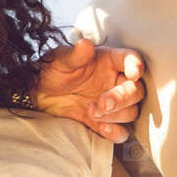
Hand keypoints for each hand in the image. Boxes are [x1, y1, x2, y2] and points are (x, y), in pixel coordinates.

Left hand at [32, 38, 146, 141]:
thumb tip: (85, 44)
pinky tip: (102, 128)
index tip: (133, 74)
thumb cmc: (53, 70)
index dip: (136, 65)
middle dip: (122, 98)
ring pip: (131, 111)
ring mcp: (113, 103)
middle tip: (103, 103)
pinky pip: (122, 130)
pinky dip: (116, 132)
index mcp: (109, 61)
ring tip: (92, 113)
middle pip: (136, 90)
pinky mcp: (106, 121)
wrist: (40, 94)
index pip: (131, 59)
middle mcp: (115, 81)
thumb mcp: (60, 60)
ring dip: (116, 115)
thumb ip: (75, 54)